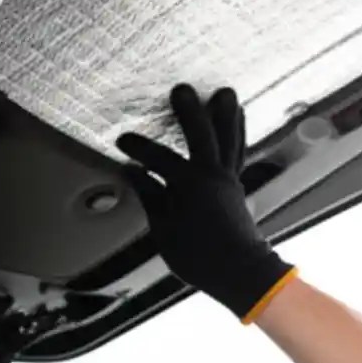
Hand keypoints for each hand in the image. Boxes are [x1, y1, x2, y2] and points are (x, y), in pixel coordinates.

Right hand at [119, 84, 294, 321]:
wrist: (241, 273)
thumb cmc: (200, 258)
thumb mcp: (164, 231)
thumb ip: (150, 196)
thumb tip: (133, 172)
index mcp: (190, 187)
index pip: (159, 160)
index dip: (139, 148)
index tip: (121, 140)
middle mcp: (212, 177)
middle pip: (202, 136)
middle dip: (190, 111)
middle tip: (181, 89)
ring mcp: (228, 179)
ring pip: (229, 139)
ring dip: (226, 115)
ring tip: (225, 92)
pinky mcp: (236, 185)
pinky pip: (238, 151)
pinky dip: (237, 133)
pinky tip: (237, 121)